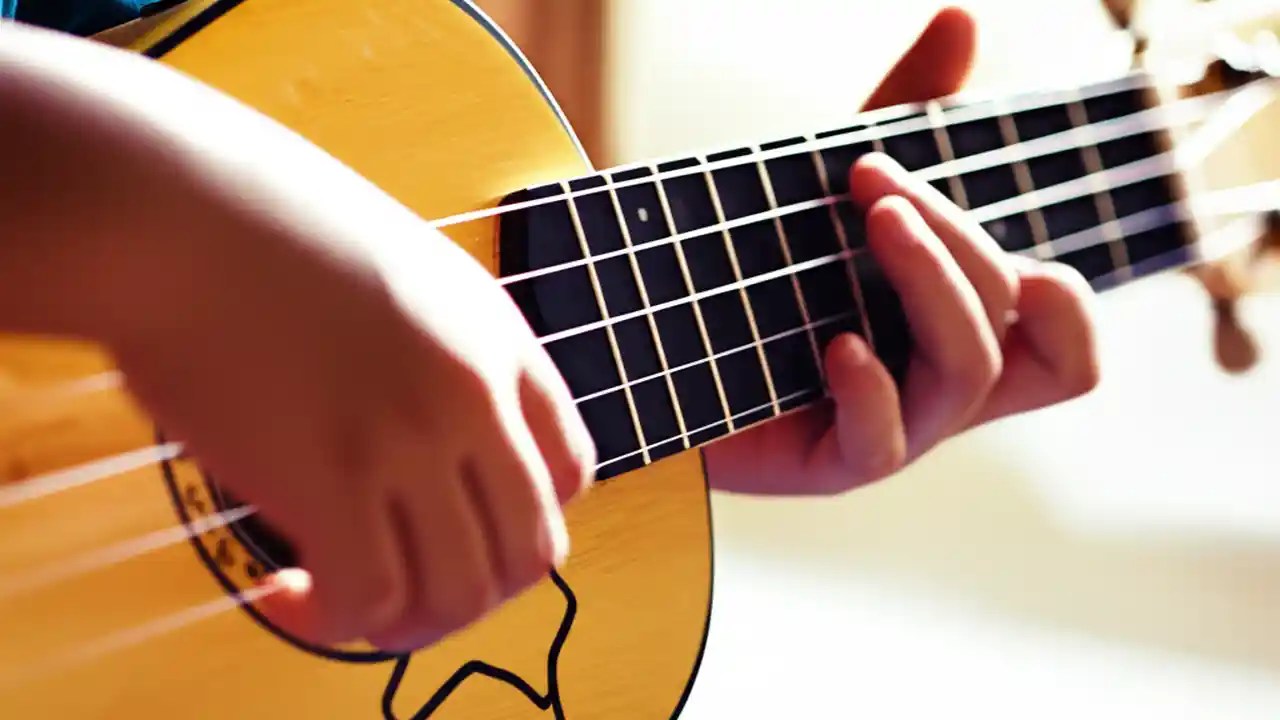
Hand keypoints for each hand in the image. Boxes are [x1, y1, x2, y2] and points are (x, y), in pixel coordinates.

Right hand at [80, 36, 598, 651]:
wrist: (178, 207)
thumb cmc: (267, 228)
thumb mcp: (407, 270)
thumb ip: (443, 350)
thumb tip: (428, 434)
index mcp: (499, 340)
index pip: (573, 470)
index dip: (524, 520)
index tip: (465, 529)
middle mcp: (474, 397)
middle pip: (533, 550)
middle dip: (479, 590)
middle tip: (412, 590)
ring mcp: (410, 440)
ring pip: (461, 591)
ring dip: (412, 623)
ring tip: (347, 603)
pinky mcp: (330, 480)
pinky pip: (370, 600)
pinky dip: (336, 625)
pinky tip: (289, 595)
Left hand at [703, 7, 1098, 494]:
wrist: (655, 343)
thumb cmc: (761, 271)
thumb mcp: (835, 189)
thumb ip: (902, 113)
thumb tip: (963, 20)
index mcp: (958, 335)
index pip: (1066, 347)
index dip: (1067, 301)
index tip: (1011, 230)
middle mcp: (939, 390)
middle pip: (1019, 328)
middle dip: (961, 237)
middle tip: (876, 179)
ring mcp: (892, 428)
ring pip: (969, 372)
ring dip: (932, 280)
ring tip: (874, 219)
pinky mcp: (829, 463)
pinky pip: (882, 442)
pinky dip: (870, 385)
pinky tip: (835, 343)